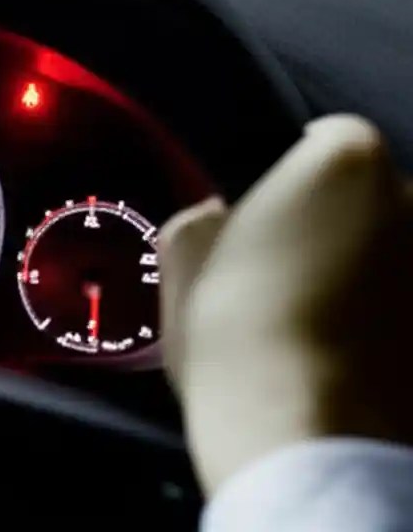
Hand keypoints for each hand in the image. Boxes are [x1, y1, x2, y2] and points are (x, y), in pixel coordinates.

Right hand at [160, 115, 412, 494]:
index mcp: (346, 159)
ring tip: (323, 328)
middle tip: (292, 275)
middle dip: (341, 226)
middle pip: (373, 198)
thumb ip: (205, 220)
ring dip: (369, 278)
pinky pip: (406, 313)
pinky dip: (390, 327)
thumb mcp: (183, 257)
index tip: (269, 218)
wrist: (306, 435)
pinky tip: (351, 363)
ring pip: (397, 258)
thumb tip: (219, 221)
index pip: (329, 138)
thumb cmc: (235, 329)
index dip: (294, 177)